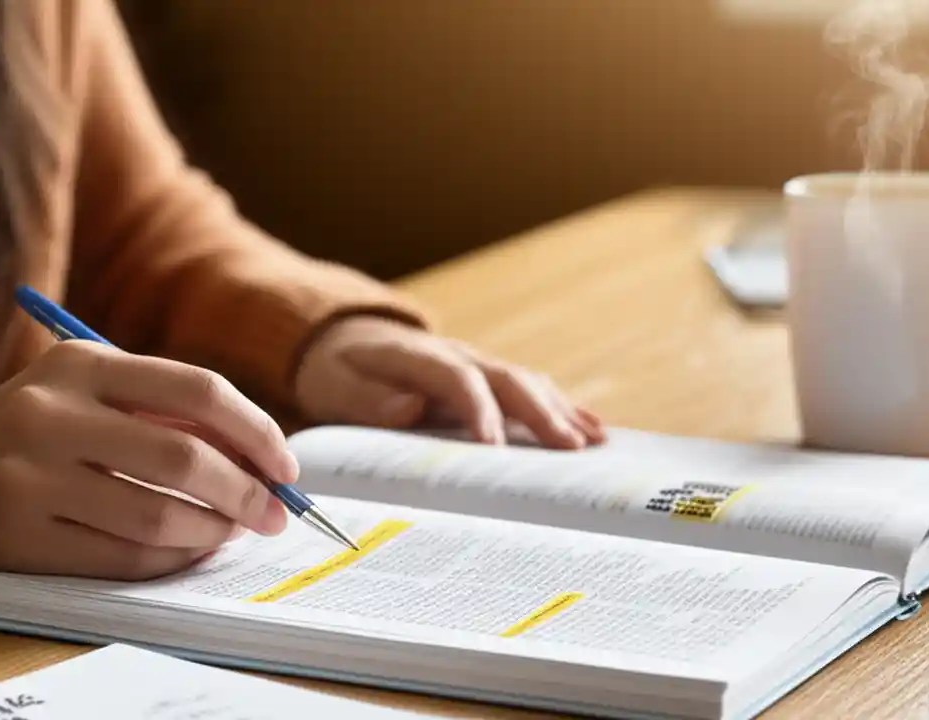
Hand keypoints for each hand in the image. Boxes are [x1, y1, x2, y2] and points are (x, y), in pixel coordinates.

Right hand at [0, 342, 298, 579]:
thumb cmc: (30, 433)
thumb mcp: (84, 393)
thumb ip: (163, 411)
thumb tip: (259, 457)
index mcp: (82, 364)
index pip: (198, 390)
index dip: (257, 432)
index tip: (286, 468)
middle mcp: (53, 413)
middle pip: (184, 457)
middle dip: (246, 492)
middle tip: (273, 515)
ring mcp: (31, 476)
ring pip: (157, 514)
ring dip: (211, 532)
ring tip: (229, 533)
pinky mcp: (17, 535)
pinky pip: (121, 557)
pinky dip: (169, 561)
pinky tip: (185, 554)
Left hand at [295, 316, 604, 448]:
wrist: (345, 339)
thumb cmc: (339, 370)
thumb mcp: (335, 385)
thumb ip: (366, 400)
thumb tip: (407, 409)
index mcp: (419, 357)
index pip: (457, 379)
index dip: (479, 410)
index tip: (494, 448)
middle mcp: (458, 355)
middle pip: (506, 379)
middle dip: (539, 413)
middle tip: (569, 449)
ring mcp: (478, 363)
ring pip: (527, 382)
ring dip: (561, 410)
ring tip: (593, 442)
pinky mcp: (488, 378)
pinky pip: (531, 390)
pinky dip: (563, 408)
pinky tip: (593, 431)